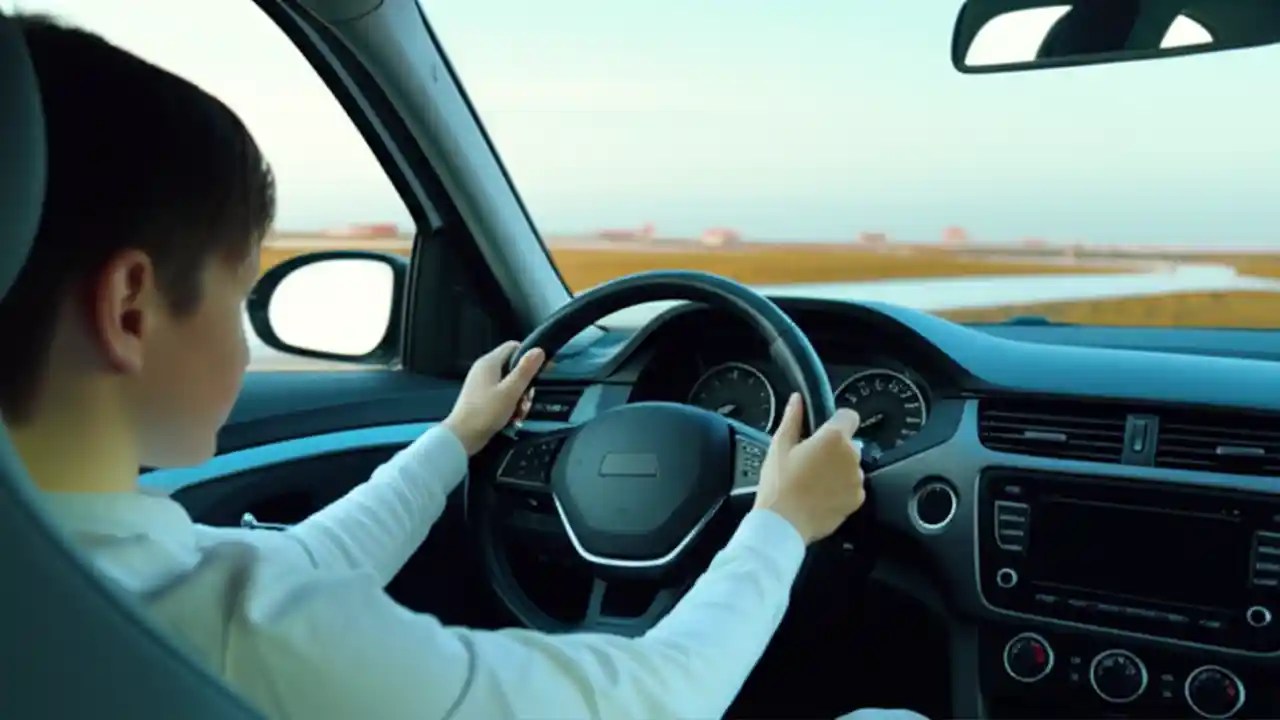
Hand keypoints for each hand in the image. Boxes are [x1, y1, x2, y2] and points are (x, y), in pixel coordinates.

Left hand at [443, 341, 545, 455]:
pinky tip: (512, 419)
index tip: (542, 371)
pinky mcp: (481, 398)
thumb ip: (525, 370)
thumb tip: (539, 349)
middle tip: (527, 400)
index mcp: (489, 362)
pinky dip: (509, 405)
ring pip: (509, 384)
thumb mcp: (511, 391)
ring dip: (519, 398)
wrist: (462, 437)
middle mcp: (484, 369)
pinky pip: (501, 395)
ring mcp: (481, 384)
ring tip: (520, 414)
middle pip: (513, 368)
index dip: (529, 356)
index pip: (514, 347)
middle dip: (525, 384)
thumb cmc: (487, 412)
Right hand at [753, 392, 865, 544]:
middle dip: (834, 449)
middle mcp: (851, 456)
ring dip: (838, 469)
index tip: (823, 432)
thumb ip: (793, 418)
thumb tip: (797, 399)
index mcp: (833, 438)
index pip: (849, 416)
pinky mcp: (857, 499)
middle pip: (849, 443)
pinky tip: (820, 495)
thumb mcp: (779, 446)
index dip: (837, 421)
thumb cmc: (778, 484)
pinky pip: (852, 486)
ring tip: (813, 481)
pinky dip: (841, 489)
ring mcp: (856, 479)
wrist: (783, 524)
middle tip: (810, 462)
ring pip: (850, 466)